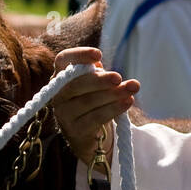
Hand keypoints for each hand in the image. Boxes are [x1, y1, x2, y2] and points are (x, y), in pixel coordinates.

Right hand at [49, 47, 140, 164]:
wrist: (92, 135)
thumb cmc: (95, 102)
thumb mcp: (96, 84)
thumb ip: (97, 74)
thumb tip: (99, 66)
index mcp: (61, 78)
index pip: (63, 60)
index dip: (79, 55)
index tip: (99, 54)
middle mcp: (58, 96)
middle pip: (75, 84)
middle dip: (99, 80)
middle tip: (118, 77)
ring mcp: (64, 115)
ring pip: (88, 101)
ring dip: (112, 94)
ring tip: (132, 88)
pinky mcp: (75, 131)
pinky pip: (96, 118)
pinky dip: (114, 109)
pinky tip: (127, 102)